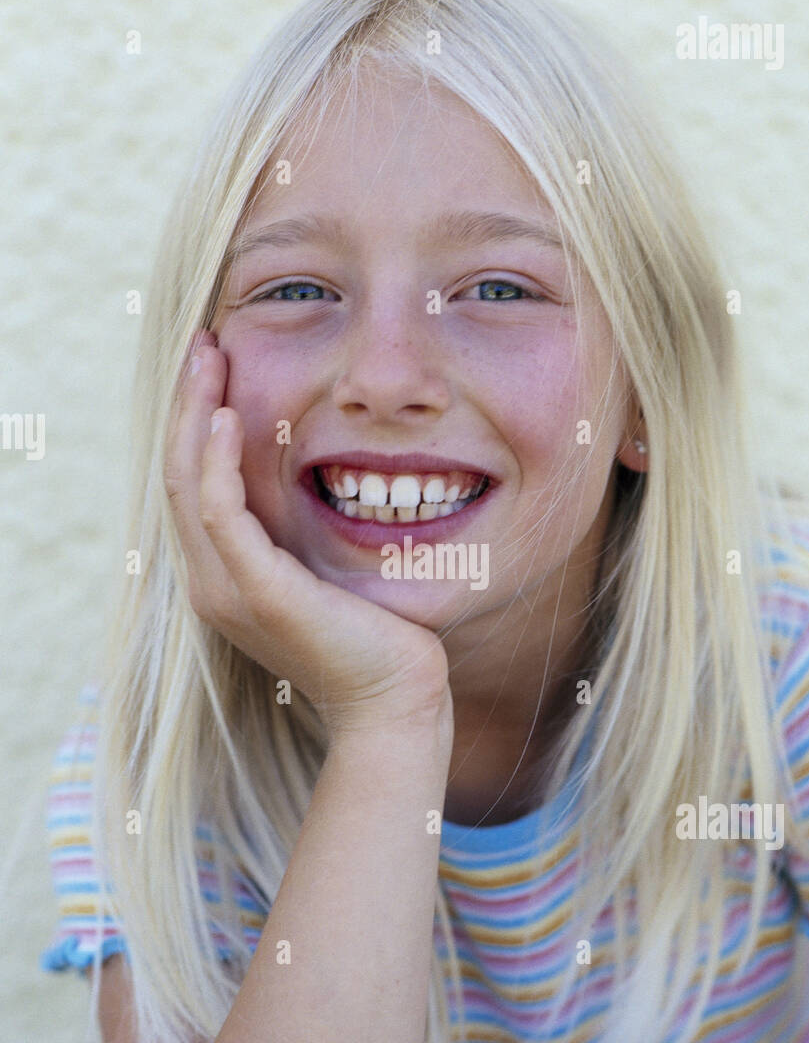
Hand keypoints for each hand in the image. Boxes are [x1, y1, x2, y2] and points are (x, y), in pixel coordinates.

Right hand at [163, 331, 451, 741]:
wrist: (395, 699)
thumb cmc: (376, 634)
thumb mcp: (330, 567)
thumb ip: (306, 527)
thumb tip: (318, 468)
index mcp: (225, 574)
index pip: (193, 483)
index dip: (197, 419)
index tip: (215, 364)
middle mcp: (212, 581)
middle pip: (179, 473)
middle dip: (189, 402)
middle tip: (204, 342)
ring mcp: (227, 589)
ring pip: (189, 484)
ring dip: (197, 414)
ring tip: (211, 358)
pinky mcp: (258, 592)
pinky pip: (221, 514)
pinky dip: (219, 463)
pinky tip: (231, 418)